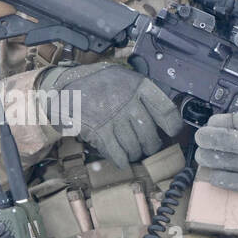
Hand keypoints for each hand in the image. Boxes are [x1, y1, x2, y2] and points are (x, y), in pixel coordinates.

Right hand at [37, 61, 183, 168]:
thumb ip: (139, 92)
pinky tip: (122, 160)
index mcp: (138, 85)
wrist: (64, 86)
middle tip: (148, 147)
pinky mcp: (100, 131)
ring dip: (136, 153)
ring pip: (135, 145)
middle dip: (151, 145)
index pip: (165, 109)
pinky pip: (117, 152)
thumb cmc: (95, 82)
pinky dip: (121, 159)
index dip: (173, 124)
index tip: (173, 131)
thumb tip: (158, 115)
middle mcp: (128, 101)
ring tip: (134, 153)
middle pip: (150, 132)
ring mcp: (114, 117)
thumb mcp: (121, 76)